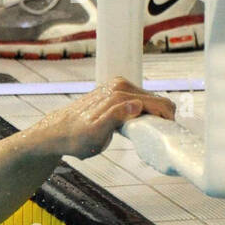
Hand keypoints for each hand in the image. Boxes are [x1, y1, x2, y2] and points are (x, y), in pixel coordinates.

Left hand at [30, 77, 174, 160]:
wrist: (56, 134)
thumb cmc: (74, 138)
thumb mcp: (95, 135)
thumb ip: (115, 118)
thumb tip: (136, 105)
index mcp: (119, 94)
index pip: (158, 103)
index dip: (167, 120)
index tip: (168, 134)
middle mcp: (119, 86)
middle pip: (157, 100)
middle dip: (162, 117)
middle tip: (157, 137)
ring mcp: (117, 87)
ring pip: (150, 100)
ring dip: (153, 115)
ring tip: (147, 133)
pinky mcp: (115, 92)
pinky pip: (140, 100)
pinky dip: (144, 112)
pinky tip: (138, 125)